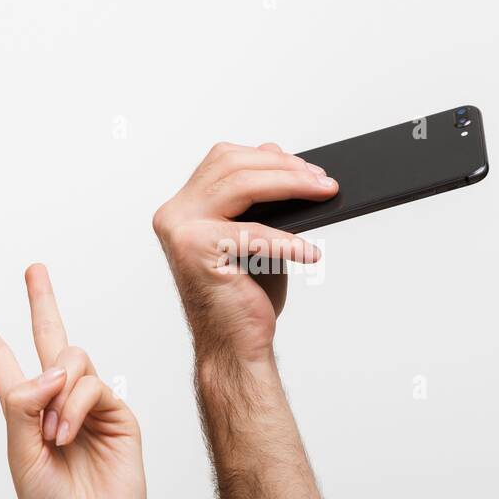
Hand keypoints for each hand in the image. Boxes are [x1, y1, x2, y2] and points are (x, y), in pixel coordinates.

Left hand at [0, 265, 148, 498]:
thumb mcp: (20, 457)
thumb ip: (24, 406)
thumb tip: (51, 369)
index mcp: (26, 417)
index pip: (5, 368)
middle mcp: (58, 405)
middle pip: (50, 342)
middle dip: (42, 303)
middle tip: (33, 269)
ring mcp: (90, 408)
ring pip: (72, 361)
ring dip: (57, 391)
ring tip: (54, 434)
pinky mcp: (118, 414)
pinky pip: (92, 385)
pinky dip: (74, 405)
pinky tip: (67, 434)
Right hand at [152, 142, 336, 362]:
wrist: (232, 346)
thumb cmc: (245, 295)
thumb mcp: (257, 234)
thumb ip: (260, 195)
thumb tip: (274, 151)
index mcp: (184, 206)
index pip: (223, 160)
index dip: (268, 158)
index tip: (309, 169)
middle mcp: (175, 213)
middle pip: (232, 166)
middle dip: (285, 169)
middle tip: (324, 181)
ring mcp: (180, 229)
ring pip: (241, 185)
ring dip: (290, 186)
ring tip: (323, 195)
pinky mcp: (195, 250)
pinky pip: (252, 234)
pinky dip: (286, 241)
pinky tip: (310, 251)